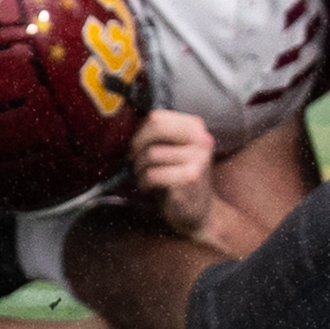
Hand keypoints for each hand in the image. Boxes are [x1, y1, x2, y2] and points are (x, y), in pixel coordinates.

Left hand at [130, 109, 216, 238]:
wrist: (199, 211)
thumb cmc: (179, 179)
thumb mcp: (174, 151)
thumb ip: (160, 135)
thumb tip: (128, 125)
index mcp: (196, 128)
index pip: (158, 117)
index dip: (140, 132)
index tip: (137, 146)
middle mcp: (201, 139)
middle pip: (155, 129)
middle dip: (137, 146)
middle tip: (134, 160)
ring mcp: (198, 159)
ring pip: (151, 154)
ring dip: (140, 169)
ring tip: (145, 177)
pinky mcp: (190, 178)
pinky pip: (153, 174)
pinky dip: (145, 183)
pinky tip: (150, 188)